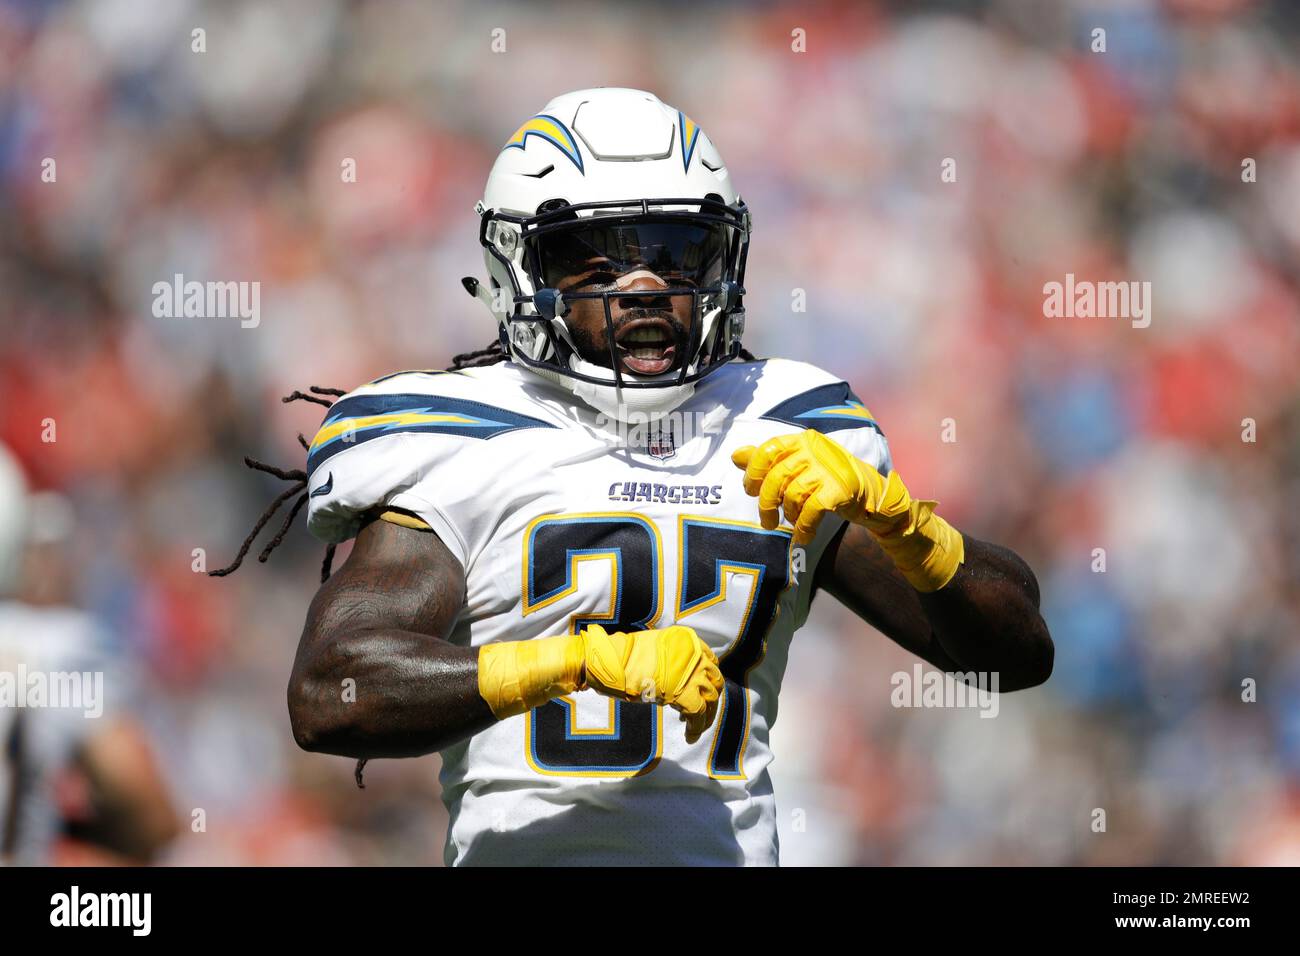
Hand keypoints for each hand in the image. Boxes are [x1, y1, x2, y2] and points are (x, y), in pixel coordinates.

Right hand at [578, 623, 723, 744]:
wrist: (607, 662)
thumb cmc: (623, 658)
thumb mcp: (654, 652)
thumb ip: (673, 662)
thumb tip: (683, 680)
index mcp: (686, 640)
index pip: (710, 662)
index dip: (707, 681)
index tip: (700, 694)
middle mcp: (692, 653)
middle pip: (714, 681)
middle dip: (709, 701)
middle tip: (699, 716)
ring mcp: (690, 672)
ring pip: (710, 699)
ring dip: (705, 717)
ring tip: (693, 729)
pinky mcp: (683, 692)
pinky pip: (698, 713)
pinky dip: (697, 727)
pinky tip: (689, 736)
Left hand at [731, 430, 912, 545]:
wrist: (872, 496)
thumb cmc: (829, 480)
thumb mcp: (799, 466)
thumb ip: (768, 461)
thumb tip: (735, 456)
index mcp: (802, 440)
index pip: (768, 450)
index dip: (754, 472)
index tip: (750, 490)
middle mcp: (815, 450)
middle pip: (777, 476)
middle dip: (766, 502)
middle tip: (767, 520)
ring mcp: (828, 469)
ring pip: (793, 494)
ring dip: (788, 514)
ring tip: (790, 523)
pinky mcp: (839, 490)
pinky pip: (811, 511)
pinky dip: (804, 527)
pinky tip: (803, 537)